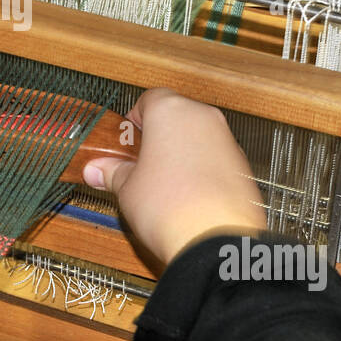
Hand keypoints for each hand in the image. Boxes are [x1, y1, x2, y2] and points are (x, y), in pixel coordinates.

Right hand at [83, 88, 265, 264]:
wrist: (215, 241)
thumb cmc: (171, 208)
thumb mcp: (127, 188)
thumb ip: (113, 173)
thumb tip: (98, 170)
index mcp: (170, 111)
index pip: (148, 99)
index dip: (133, 121)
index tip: (125, 143)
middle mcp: (203, 118)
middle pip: (175, 117)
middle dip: (157, 138)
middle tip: (139, 165)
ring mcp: (227, 141)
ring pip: (198, 138)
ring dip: (180, 155)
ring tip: (163, 187)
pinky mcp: (242, 167)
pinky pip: (215, 160)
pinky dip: (201, 172)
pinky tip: (188, 198)